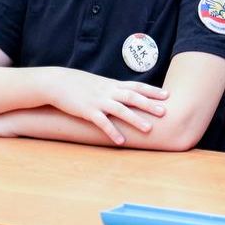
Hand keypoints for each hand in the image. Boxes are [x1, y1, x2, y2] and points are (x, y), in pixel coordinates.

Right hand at [41, 68, 169, 144]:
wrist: (57, 82)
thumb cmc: (80, 84)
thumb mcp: (100, 83)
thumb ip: (114, 89)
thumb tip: (127, 95)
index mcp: (113, 84)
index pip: (137, 86)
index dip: (152, 90)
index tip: (167, 95)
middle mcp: (108, 91)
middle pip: (133, 97)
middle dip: (150, 104)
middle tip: (165, 112)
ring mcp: (98, 101)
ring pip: (121, 110)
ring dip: (135, 119)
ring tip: (149, 129)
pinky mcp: (87, 111)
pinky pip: (102, 122)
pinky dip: (112, 131)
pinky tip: (121, 141)